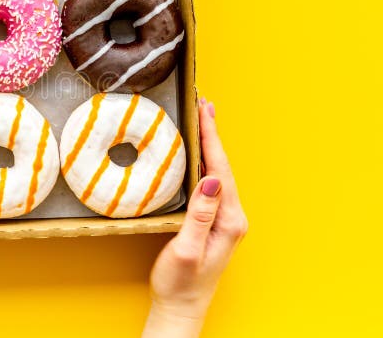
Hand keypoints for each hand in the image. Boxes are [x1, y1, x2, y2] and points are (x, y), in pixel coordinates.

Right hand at [142, 98, 248, 336]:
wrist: (181, 308)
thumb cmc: (181, 284)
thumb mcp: (187, 249)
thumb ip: (201, 215)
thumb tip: (213, 180)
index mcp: (229, 220)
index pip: (220, 169)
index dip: (211, 137)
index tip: (204, 110)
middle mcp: (232, 217)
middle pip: (222, 165)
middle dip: (212, 134)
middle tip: (202, 104)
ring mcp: (224, 220)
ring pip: (217, 172)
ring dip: (208, 145)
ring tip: (200, 121)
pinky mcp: (213, 222)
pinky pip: (211, 184)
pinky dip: (203, 162)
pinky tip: (195, 155)